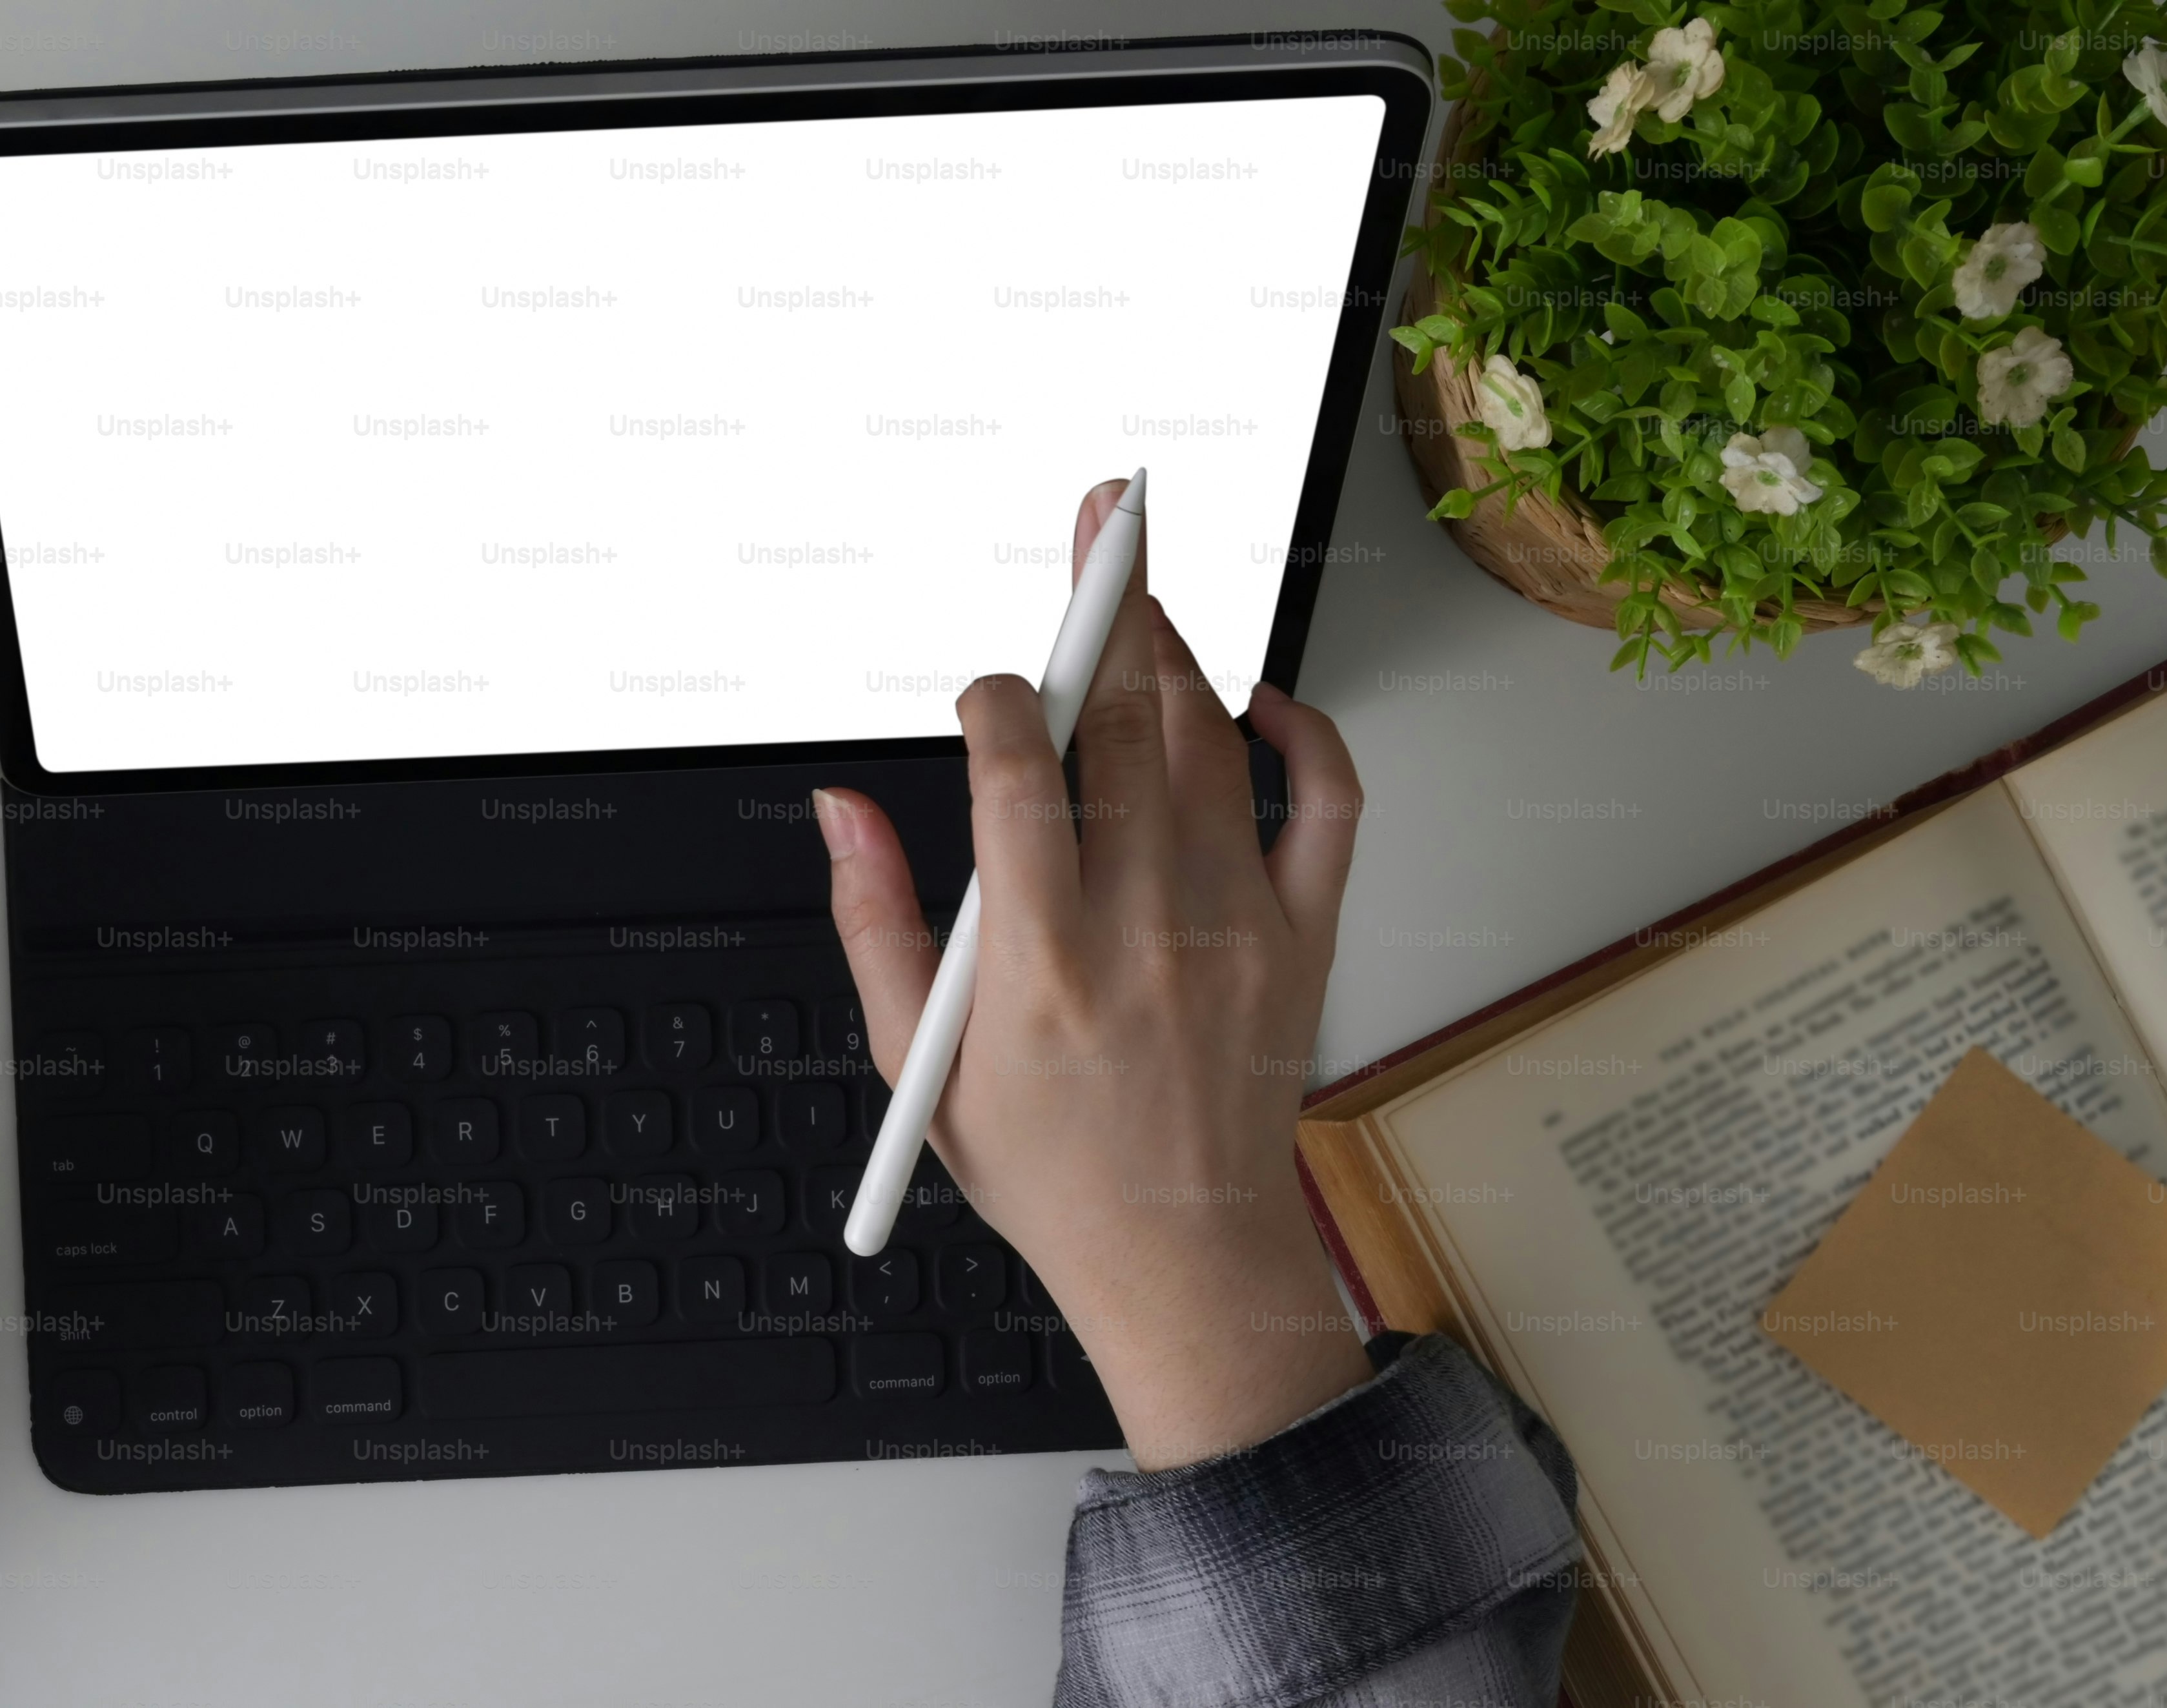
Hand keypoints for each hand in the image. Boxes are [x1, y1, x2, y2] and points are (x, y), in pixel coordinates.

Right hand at [815, 479, 1372, 1470]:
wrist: (1185, 1259)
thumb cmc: (1051, 1169)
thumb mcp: (920, 1063)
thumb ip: (875, 923)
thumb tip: (842, 808)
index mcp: (1041, 960)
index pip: (1015, 773)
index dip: (992, 699)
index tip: (981, 692)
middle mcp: (1146, 927)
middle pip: (1123, 720)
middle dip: (1103, 600)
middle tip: (1100, 517)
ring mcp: (1237, 924)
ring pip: (1209, 737)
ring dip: (1171, 649)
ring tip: (1138, 596)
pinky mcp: (1304, 935)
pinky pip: (1325, 798)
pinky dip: (1297, 727)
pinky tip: (1252, 697)